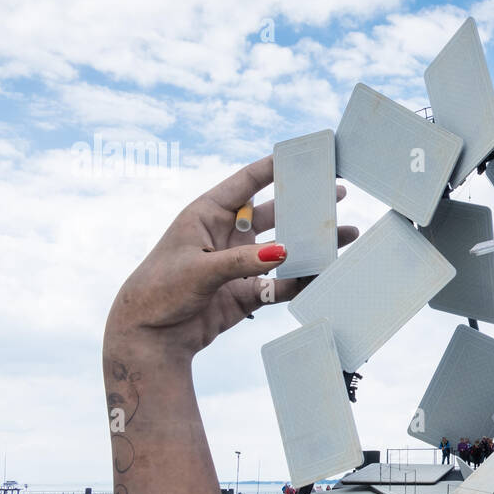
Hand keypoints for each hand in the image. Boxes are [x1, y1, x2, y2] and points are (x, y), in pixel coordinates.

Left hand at [105, 156, 358, 356]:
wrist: (149, 337)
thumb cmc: (160, 291)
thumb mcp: (199, 270)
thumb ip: (242, 261)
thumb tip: (286, 252)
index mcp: (206, 216)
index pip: (245, 183)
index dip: (273, 167)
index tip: (304, 155)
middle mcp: (226, 236)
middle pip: (274, 214)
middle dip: (304, 204)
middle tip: (337, 192)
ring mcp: (239, 264)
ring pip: (284, 249)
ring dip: (312, 243)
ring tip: (345, 234)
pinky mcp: (246, 293)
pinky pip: (280, 284)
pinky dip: (302, 281)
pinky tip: (325, 275)